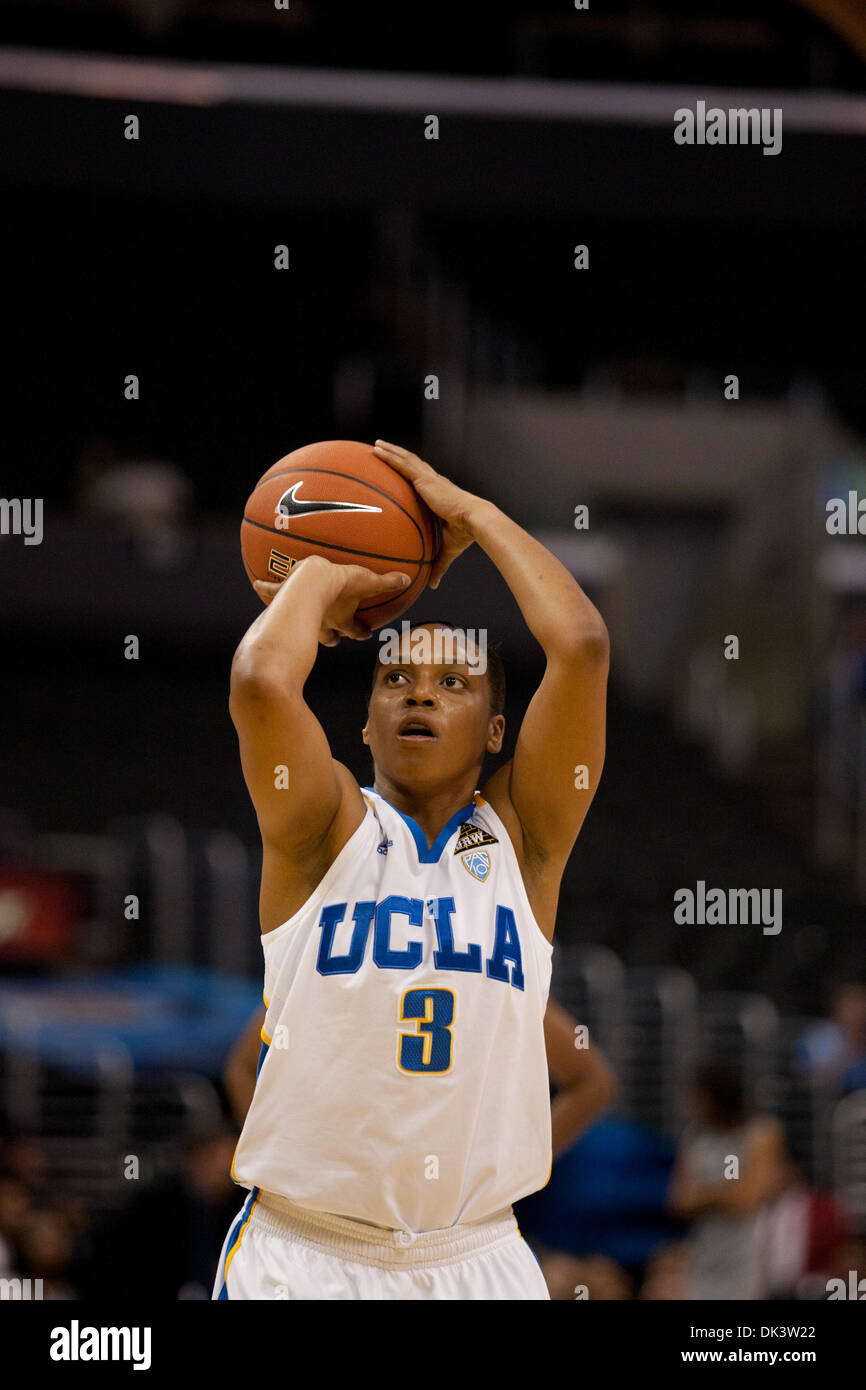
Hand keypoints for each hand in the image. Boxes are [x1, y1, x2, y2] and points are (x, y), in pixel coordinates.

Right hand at [254, 558, 409, 645]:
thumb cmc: (341, 584)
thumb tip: (408, 579)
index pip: (353, 630)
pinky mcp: (283, 597)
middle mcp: (321, 621)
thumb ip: (387, 582)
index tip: (364, 633)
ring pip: (300, 619)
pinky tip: (257, 584)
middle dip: (331, 635)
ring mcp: (300, 612)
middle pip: (327, 634)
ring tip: (290, 612)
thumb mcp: (367, 581)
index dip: (359, 632)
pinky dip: (265, 588)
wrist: (311, 581)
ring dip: (297, 617)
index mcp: (340, 619)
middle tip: (333, 634)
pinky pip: (273, 592)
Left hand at [372, 439, 484, 588]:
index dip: (413, 473)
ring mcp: (429, 478)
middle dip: (398, 456)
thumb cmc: (465, 535)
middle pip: (412, 464)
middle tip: (383, 450)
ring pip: (406, 459)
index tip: (402, 470)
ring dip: (391, 451)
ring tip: (376, 445)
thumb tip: (433, 585)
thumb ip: (438, 565)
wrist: (475, 521)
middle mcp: (434, 482)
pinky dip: (390, 456)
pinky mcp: (425, 479)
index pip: (422, 481)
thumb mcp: (447, 551)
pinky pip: (402, 464)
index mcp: (439, 494)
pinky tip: (377, 450)